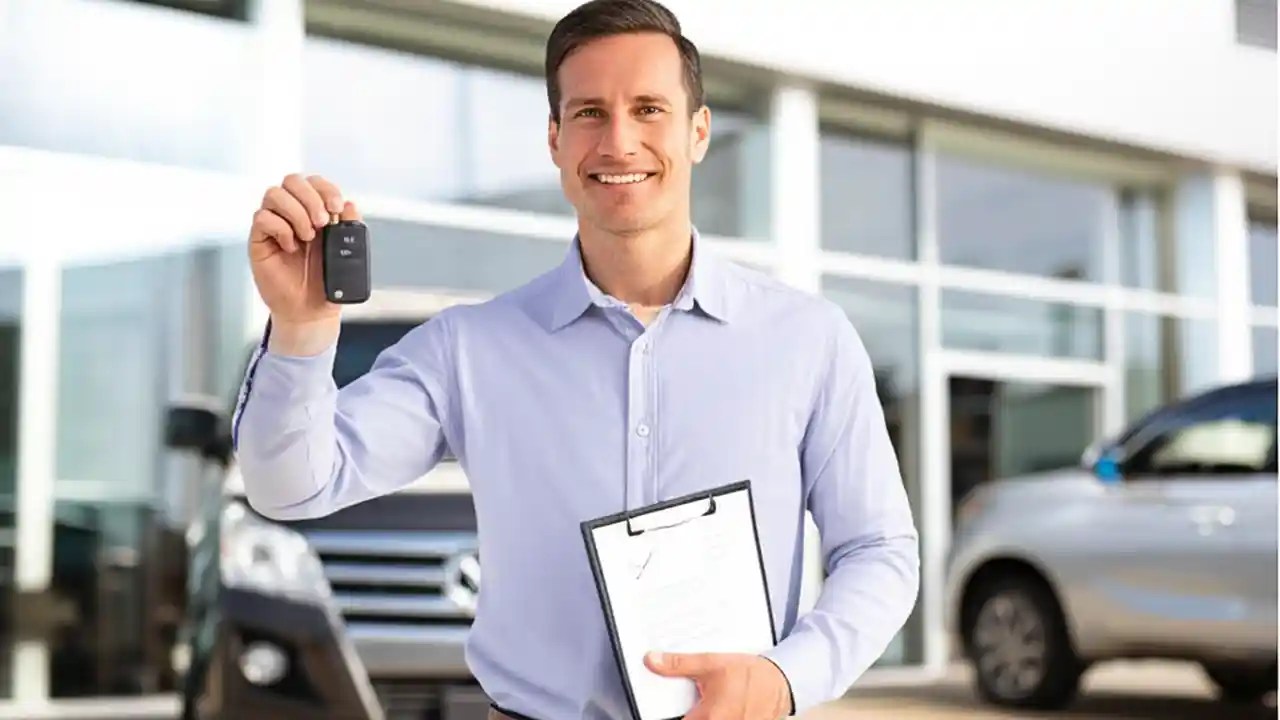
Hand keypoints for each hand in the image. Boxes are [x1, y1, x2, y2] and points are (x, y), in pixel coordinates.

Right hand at [249, 173, 360, 327]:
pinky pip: (262, 217)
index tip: (336, 207)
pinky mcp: (260, 239)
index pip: (314, 182)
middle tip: (322, 222)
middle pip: (292, 180)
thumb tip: (350, 205)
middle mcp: (293, 213)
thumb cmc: (324, 282)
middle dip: (311, 197)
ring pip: (274, 194)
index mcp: (314, 212)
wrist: (310, 310)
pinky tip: (291, 246)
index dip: (325, 188)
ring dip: (296, 212)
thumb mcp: (345, 253)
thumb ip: (349, 227)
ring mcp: (275, 224)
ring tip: (308, 237)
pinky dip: (280, 228)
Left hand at [644, 651, 791, 719]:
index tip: (657, 711)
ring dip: (700, 713)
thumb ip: (679, 664)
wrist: (780, 682)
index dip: (665, 715)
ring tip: (707, 702)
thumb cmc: (750, 675)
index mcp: (708, 717)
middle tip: (694, 699)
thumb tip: (652, 660)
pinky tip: (718, 706)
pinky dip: (714, 714)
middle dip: (689, 711)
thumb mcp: (711, 663)